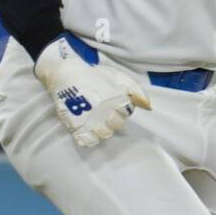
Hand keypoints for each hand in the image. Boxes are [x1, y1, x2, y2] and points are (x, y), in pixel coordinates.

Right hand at [34, 33, 151, 147]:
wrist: (66, 73)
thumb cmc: (95, 76)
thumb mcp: (118, 77)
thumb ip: (135, 91)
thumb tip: (149, 107)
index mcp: (116, 98)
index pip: (127, 113)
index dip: (122, 110)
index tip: (114, 104)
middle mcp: (104, 110)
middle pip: (117, 125)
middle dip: (113, 119)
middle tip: (104, 111)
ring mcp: (90, 119)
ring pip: (105, 134)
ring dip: (103, 129)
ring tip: (96, 120)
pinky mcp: (76, 125)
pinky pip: (88, 141)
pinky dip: (90, 138)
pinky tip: (88, 130)